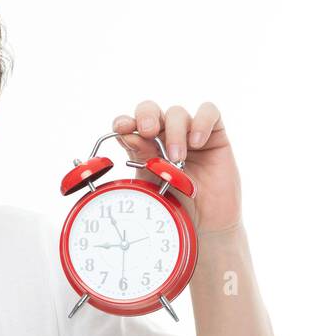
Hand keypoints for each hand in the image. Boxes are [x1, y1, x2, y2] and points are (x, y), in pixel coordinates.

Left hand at [112, 100, 241, 234]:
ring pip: (177, 112)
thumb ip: (141, 159)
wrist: (203, 225)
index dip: (124, 122)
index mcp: (144, 147)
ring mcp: (189, 134)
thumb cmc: (176, 206)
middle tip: (147, 132)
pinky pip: (209, 112)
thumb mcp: (152, 184)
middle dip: (147, 116)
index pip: (130, 124)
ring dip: (174, 131)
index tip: (121, 128)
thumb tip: (127, 135)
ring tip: (177, 158)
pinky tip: (197, 143)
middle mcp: (164, 137)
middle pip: (151, 110)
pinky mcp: (214, 135)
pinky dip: (201, 123)